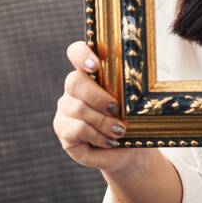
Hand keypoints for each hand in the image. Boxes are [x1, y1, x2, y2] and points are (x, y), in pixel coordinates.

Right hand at [53, 41, 140, 172]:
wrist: (126, 149)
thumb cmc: (132, 122)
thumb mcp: (135, 107)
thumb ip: (130, 95)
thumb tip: (138, 94)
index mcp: (91, 74)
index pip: (76, 52)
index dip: (82, 55)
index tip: (95, 66)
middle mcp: (74, 89)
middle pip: (74, 81)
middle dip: (96, 96)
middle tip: (115, 108)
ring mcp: (65, 109)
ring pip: (77, 108)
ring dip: (102, 121)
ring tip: (119, 131)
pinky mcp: (63, 130)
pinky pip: (77, 129)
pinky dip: (97, 136)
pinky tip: (109, 141)